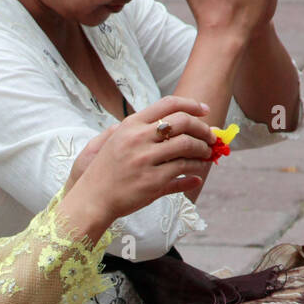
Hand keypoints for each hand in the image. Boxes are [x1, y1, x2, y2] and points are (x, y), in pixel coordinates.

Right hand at [72, 96, 213, 222]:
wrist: (92, 199)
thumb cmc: (106, 172)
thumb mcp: (119, 144)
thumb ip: (144, 134)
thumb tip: (170, 132)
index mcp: (130, 125)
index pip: (167, 104)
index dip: (190, 104)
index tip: (204, 110)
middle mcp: (138, 139)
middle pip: (181, 122)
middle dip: (202, 128)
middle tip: (210, 136)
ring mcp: (145, 160)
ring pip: (186, 145)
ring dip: (202, 148)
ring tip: (206, 153)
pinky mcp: (152, 181)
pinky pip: (183, 169)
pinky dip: (195, 168)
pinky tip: (198, 170)